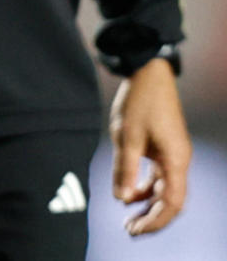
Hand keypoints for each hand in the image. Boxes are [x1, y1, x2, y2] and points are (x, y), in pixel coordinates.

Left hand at [110, 57, 189, 235]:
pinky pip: (160, 176)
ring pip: (166, 189)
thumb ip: (124, 168)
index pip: (172, 202)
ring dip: (148, 203)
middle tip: (129, 229)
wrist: (147, 73)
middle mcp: (179, 160)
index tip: (135, 229)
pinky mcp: (165, 148)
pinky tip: (130, 194)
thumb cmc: (138, 102)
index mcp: (175, 160)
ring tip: (128, 217)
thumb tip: (122, 198)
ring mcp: (173, 154)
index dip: (155, 220)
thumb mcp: (126, 136)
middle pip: (171, 200)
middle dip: (152, 217)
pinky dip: (147, 187)